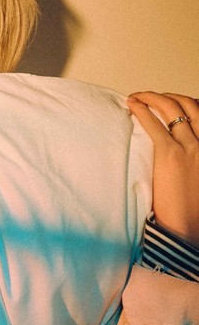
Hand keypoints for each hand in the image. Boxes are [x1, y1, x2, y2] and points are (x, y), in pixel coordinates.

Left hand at [127, 92, 198, 244]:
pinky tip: (132, 104)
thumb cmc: (191, 210)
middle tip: (151, 97)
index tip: (170, 102)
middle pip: (190, 105)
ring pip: (173, 108)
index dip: (185, 103)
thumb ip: (192, 162)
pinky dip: (143, 109)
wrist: (188, 228)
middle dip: (169, 96)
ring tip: (138, 97)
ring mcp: (189, 147)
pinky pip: (155, 124)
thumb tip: (175, 159)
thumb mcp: (197, 178)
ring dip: (153, 97)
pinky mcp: (169, 154)